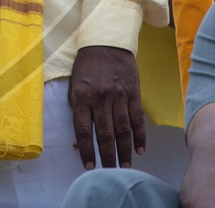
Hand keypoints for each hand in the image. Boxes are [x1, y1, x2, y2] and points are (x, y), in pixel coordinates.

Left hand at [69, 45, 144, 169]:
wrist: (106, 42)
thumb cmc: (86, 67)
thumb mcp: (74, 87)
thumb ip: (78, 113)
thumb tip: (78, 143)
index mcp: (81, 97)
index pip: (83, 130)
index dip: (86, 151)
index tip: (88, 167)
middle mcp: (100, 98)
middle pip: (105, 134)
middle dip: (107, 156)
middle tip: (110, 173)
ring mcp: (118, 96)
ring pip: (122, 130)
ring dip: (124, 151)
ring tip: (125, 167)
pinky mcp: (133, 93)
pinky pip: (137, 119)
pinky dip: (139, 136)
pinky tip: (140, 150)